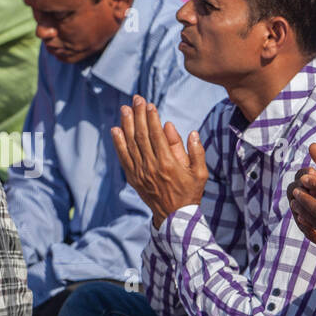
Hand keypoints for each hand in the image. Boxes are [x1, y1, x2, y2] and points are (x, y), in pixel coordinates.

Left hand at [111, 95, 207, 226]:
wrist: (176, 216)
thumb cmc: (190, 192)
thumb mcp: (200, 172)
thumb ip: (195, 151)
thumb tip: (184, 130)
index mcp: (168, 163)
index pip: (156, 134)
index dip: (151, 117)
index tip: (149, 104)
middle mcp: (151, 166)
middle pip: (141, 135)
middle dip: (138, 115)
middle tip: (136, 99)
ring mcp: (140, 173)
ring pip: (130, 143)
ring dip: (126, 124)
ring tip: (125, 109)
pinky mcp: (133, 178)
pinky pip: (123, 157)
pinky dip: (118, 143)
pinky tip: (115, 130)